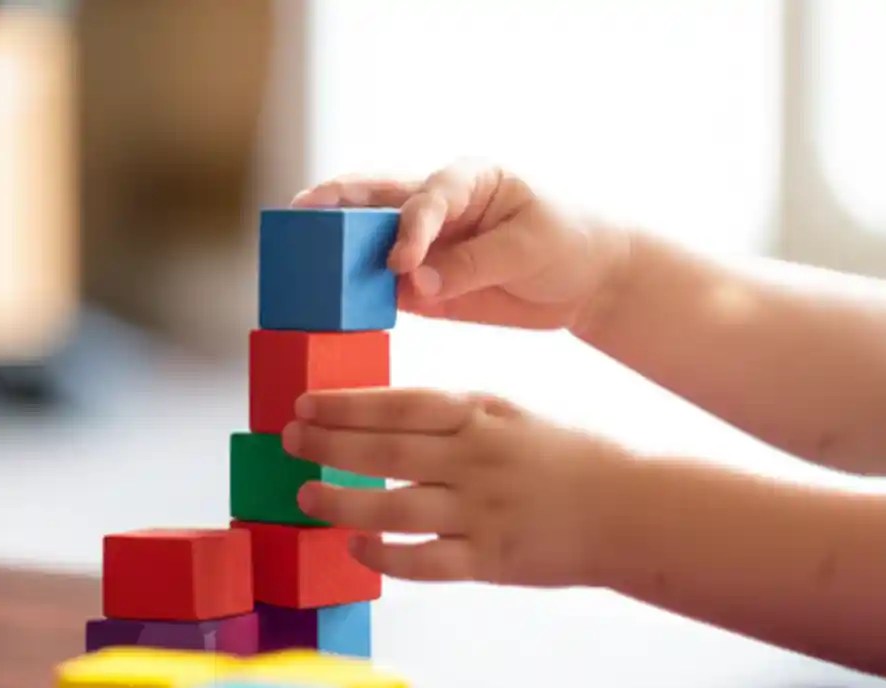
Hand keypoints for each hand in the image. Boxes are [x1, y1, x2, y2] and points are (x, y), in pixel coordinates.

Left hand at [280, 387, 636, 586]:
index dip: (346, 405)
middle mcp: (476, 459)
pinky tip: (358, 547)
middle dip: (329, 445)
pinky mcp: (491, 558)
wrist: (628, 507)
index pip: (399, 405)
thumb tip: (386, 415)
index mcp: (481, 416)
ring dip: (343, 502)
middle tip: (289, 441)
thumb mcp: (510, 413)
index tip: (305, 404)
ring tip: (306, 495)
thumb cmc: (566, 455)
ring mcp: (482, 511)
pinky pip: (425, 562)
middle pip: (385, 450)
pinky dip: (386, 555)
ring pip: (394, 507)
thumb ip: (455, 415)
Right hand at [290, 159, 633, 331]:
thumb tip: (414, 284)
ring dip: (339, 256)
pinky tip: (334, 311)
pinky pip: (382, 290)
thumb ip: (473, 265)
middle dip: (336, 205)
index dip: (410, 228)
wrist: (587, 279)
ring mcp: (424, 246)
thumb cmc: (568, 240)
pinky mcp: (421, 285)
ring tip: (302, 269)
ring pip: (370, 244)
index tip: (400, 262)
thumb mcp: (529, 247)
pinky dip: (358, 299)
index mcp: (466, 179)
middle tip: (298, 214)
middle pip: (376, 200)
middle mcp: (435, 206)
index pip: (427, 197)